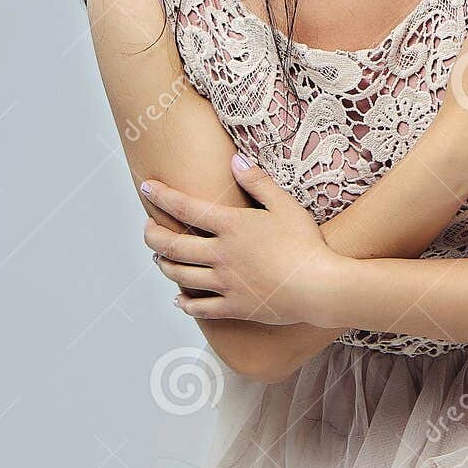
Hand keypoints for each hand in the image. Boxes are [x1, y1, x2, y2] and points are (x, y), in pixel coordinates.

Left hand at [139, 154, 350, 326]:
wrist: (321, 287)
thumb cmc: (306, 244)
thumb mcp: (285, 205)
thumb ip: (257, 181)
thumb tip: (235, 159)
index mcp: (231, 226)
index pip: (185, 207)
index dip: (162, 196)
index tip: (146, 188)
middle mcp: (221, 254)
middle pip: (172, 245)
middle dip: (153, 235)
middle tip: (147, 229)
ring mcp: (225, 282)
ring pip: (180, 275)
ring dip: (164, 265)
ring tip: (158, 258)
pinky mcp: (234, 307)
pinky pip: (200, 308)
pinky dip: (185, 303)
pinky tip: (179, 299)